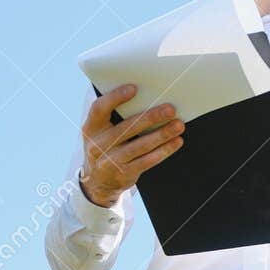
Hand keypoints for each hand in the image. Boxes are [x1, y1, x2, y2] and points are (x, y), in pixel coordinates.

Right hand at [79, 84, 184, 206]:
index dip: (115, 98)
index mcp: (91, 128)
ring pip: (140, 145)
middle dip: (150, 117)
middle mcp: (98, 145)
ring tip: (178, 125)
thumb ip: (114, 115)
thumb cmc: (105, 146)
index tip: (134, 88)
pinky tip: (176, 141)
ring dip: (162, 134)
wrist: (98, 182)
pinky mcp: (125, 173)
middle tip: (170, 109)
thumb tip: (145, 95)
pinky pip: (148, 161)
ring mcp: (110, 161)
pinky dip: (164, 150)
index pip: (99, 109)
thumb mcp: (101, 131)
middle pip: (127, 128)